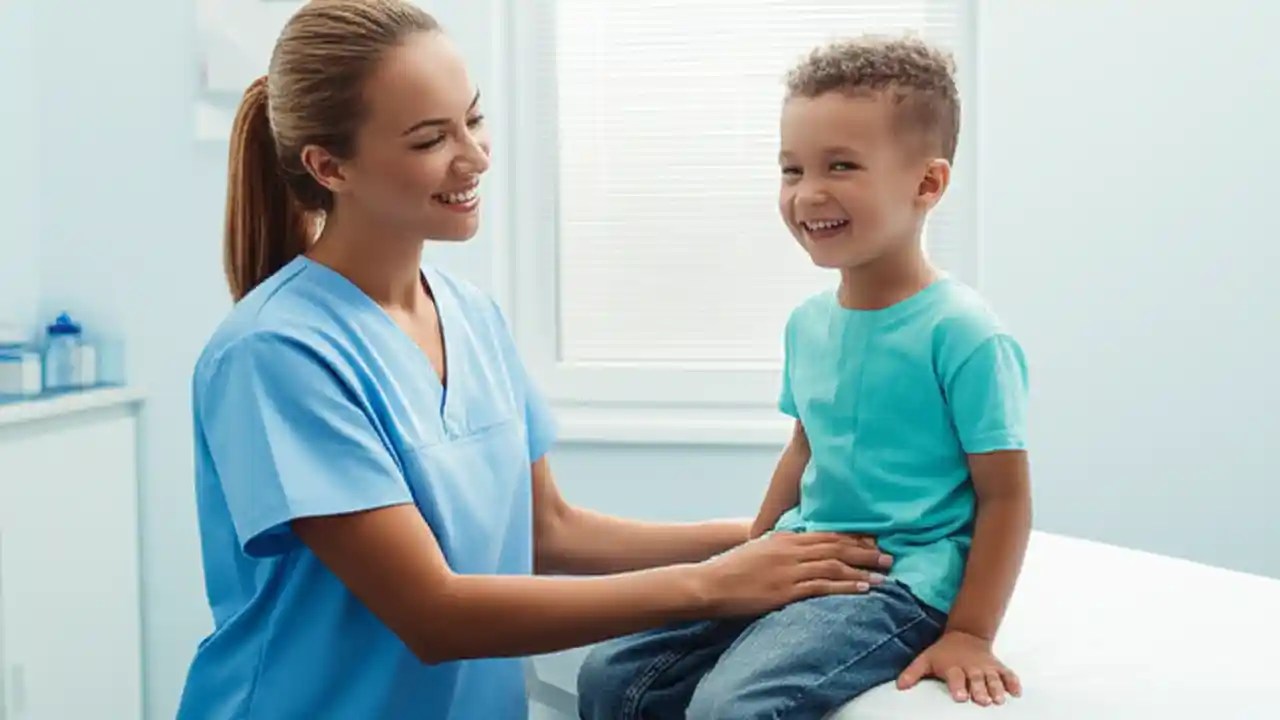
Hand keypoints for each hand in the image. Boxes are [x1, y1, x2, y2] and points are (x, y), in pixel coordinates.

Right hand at [696, 532, 891, 616]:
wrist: (710, 584)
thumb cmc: (731, 569)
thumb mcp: (759, 551)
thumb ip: (781, 548)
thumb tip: (801, 551)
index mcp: (785, 538)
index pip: (827, 535)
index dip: (853, 539)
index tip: (873, 541)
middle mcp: (791, 550)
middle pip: (837, 548)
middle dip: (865, 551)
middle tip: (889, 555)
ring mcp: (789, 570)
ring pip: (835, 566)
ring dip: (863, 569)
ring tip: (885, 574)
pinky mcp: (786, 590)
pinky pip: (823, 586)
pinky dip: (846, 586)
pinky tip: (863, 588)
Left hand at [896, 631, 1021, 705]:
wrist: (965, 635)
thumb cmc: (943, 653)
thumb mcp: (926, 659)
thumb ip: (913, 673)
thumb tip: (899, 686)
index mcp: (953, 667)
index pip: (955, 677)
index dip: (958, 686)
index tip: (960, 697)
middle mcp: (971, 668)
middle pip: (976, 679)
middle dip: (980, 690)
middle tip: (982, 700)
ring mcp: (986, 668)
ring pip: (993, 678)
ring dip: (997, 688)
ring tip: (999, 699)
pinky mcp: (997, 667)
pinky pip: (1008, 674)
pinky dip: (1013, 681)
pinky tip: (1017, 692)